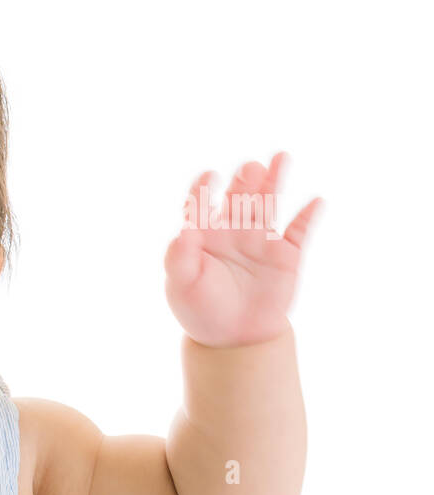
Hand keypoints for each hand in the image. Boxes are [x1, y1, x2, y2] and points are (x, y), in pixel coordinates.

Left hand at [164, 151, 322, 347]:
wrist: (233, 336)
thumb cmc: (200, 307)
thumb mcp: (181, 284)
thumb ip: (179, 257)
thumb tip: (183, 229)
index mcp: (203, 232)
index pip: (201, 202)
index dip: (204, 187)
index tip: (208, 176)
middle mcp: (233, 228)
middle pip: (239, 196)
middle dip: (245, 180)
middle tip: (250, 168)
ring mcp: (261, 239)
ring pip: (268, 203)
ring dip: (274, 180)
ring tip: (280, 157)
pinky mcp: (287, 254)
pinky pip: (299, 231)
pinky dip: (307, 216)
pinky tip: (315, 201)